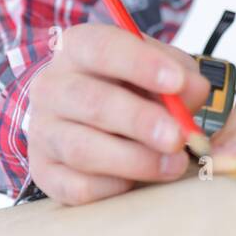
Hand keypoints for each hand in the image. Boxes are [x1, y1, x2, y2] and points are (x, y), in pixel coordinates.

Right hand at [27, 24, 209, 204]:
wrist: (98, 122)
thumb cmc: (133, 89)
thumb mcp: (160, 70)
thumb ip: (181, 77)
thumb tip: (192, 91)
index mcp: (78, 48)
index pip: (102, 48)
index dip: (141, 65)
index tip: (177, 82)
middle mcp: (51, 87)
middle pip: (91, 102)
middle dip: (139, 120)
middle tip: (178, 137)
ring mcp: (42, 131)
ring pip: (82, 149)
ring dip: (134, 159)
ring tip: (174, 164)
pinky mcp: (45, 173)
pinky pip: (77, 187)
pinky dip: (113, 187)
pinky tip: (138, 182)